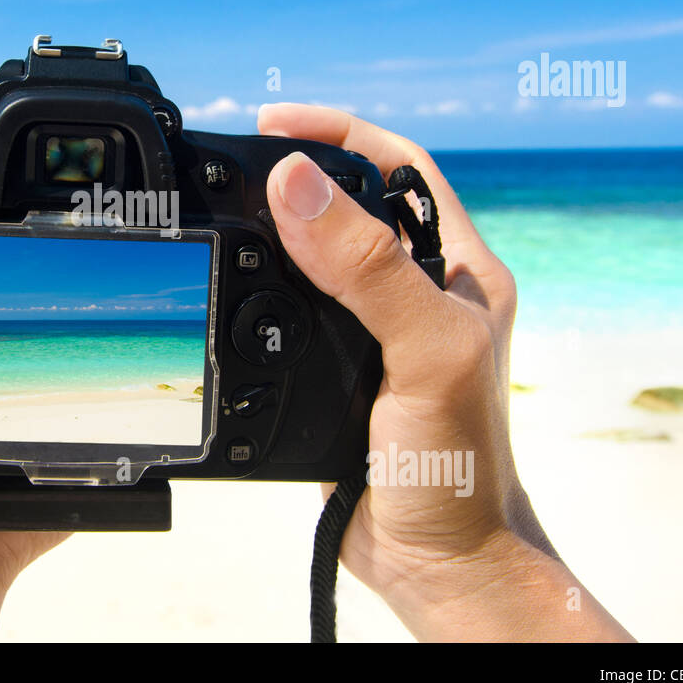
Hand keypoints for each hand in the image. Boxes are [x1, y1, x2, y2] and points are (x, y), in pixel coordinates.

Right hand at [260, 102, 631, 640]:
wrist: (437, 560)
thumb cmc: (459, 464)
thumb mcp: (425, 353)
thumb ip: (369, 270)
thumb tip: (297, 185)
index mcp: (459, 270)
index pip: (403, 168)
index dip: (342, 133)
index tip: (274, 122)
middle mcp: (420, 293)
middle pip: (353, 203)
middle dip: (297, 173)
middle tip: (236, 160)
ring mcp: (377, 333)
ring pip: (316, 256)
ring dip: (272, 230)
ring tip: (223, 212)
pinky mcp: (337, 372)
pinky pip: (289, 311)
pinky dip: (256, 290)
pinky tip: (228, 288)